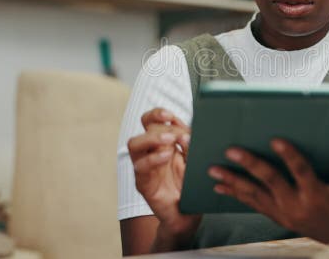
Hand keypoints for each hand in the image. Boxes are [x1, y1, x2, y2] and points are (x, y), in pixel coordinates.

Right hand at [127, 108, 200, 237]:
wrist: (188, 214)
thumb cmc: (190, 185)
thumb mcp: (195, 159)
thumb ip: (190, 144)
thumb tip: (184, 132)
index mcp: (162, 143)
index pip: (150, 120)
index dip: (157, 113)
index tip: (170, 115)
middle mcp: (150, 152)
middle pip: (143, 128)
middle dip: (161, 126)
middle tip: (176, 134)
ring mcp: (144, 168)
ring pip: (134, 144)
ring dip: (152, 138)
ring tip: (170, 141)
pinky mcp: (143, 184)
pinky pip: (140, 167)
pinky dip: (153, 159)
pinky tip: (167, 156)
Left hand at [207, 139, 328, 242]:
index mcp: (316, 194)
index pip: (300, 171)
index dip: (288, 155)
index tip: (275, 140)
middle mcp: (296, 204)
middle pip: (270, 181)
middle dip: (249, 165)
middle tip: (231, 151)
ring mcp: (284, 213)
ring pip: (254, 194)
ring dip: (233, 181)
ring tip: (214, 170)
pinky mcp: (277, 217)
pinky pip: (253, 204)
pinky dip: (235, 194)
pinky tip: (220, 187)